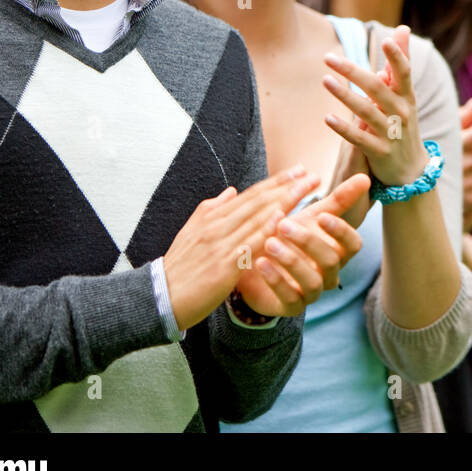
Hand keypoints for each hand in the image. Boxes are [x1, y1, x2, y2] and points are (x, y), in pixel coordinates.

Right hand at [162, 166, 321, 330]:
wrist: (159, 298)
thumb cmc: (179, 268)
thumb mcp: (191, 232)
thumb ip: (211, 209)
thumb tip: (231, 191)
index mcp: (212, 217)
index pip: (250, 195)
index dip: (275, 182)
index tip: (298, 171)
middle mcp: (217, 226)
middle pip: (258, 201)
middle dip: (287, 186)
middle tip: (312, 175)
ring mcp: (220, 245)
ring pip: (257, 218)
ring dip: (285, 201)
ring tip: (307, 189)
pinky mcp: (223, 267)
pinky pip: (249, 245)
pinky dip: (266, 230)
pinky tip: (283, 220)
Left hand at [233, 173, 371, 316]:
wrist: (255, 263)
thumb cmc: (289, 237)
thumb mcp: (310, 216)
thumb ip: (338, 200)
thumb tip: (365, 178)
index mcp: (337, 251)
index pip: (353, 244)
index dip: (341, 231)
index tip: (321, 216)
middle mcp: (330, 273)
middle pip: (332, 261)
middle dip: (308, 241)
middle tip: (283, 225)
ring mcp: (312, 292)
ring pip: (313, 282)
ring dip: (292, 261)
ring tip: (269, 243)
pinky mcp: (293, 306)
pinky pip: (291, 298)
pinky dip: (276, 280)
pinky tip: (261, 263)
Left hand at [323, 25, 427, 188]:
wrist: (411, 169)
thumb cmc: (403, 122)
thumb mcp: (405, 94)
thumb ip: (400, 61)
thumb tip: (402, 29)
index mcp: (407, 96)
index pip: (405, 73)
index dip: (398, 57)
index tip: (385, 41)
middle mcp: (402, 112)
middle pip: (376, 88)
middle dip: (352, 71)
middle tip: (328, 58)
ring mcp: (392, 133)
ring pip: (365, 111)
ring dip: (344, 95)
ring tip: (324, 80)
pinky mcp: (380, 152)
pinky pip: (359, 139)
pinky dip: (344, 128)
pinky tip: (328, 118)